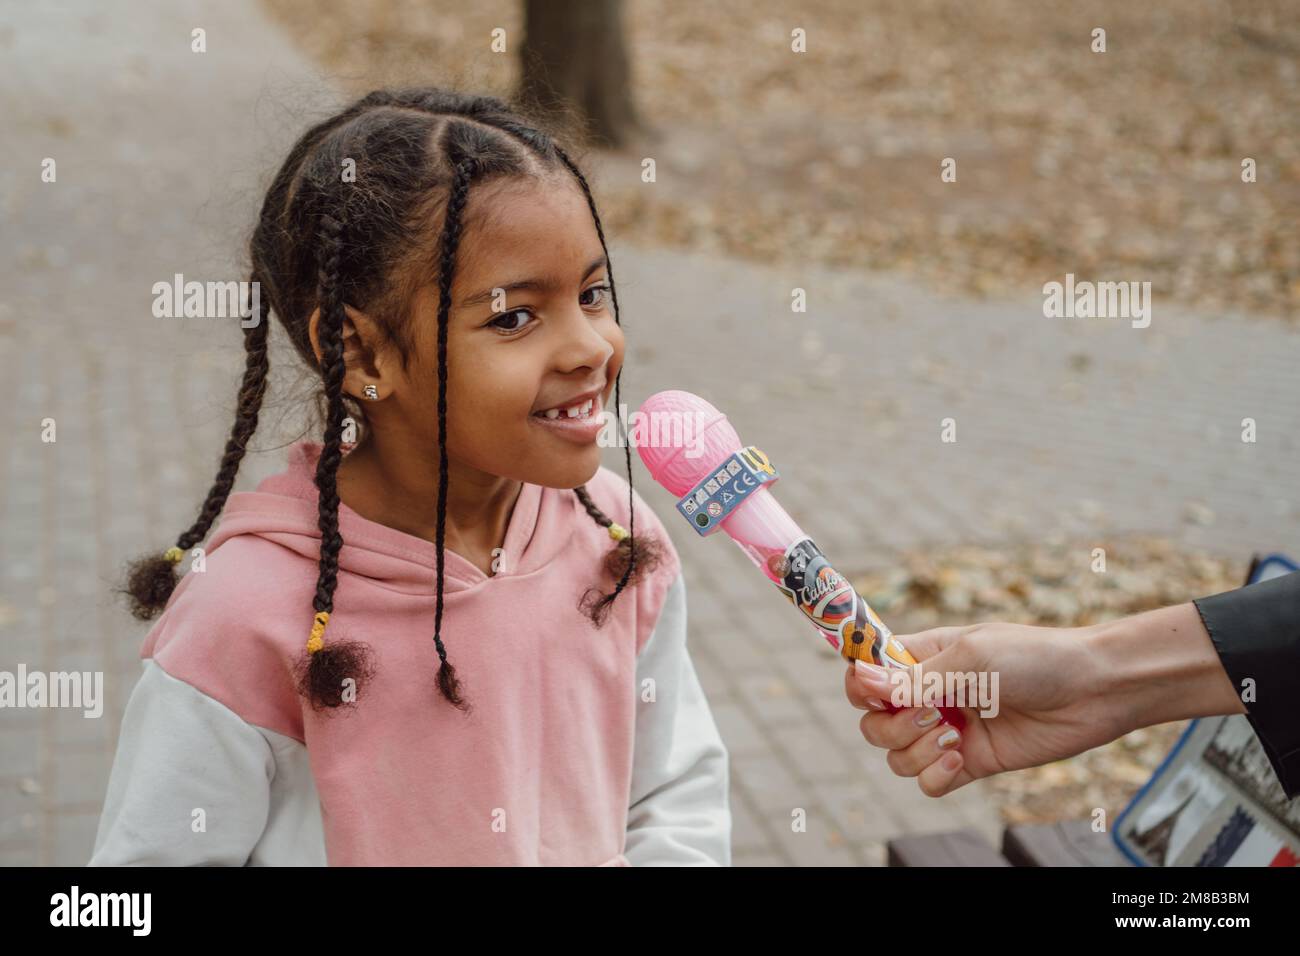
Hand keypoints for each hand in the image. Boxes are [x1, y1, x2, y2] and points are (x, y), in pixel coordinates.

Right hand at [844, 622, 1126, 796]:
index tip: (875, 690)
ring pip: (895, 755)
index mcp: (923, 658)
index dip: (861, 684)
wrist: (1093, 691)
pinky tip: (958, 759)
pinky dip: (932, 775)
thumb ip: (916, 677)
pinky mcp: (969, 762)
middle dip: (891, 724)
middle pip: (872, 721)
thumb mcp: (971, 659)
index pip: (867, 673)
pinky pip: (926, 783)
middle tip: (931, 715)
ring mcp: (947, 731)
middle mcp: (929, 695)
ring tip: (953, 736)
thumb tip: (860, 678)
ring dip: (914, 750)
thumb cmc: (1035, 658)